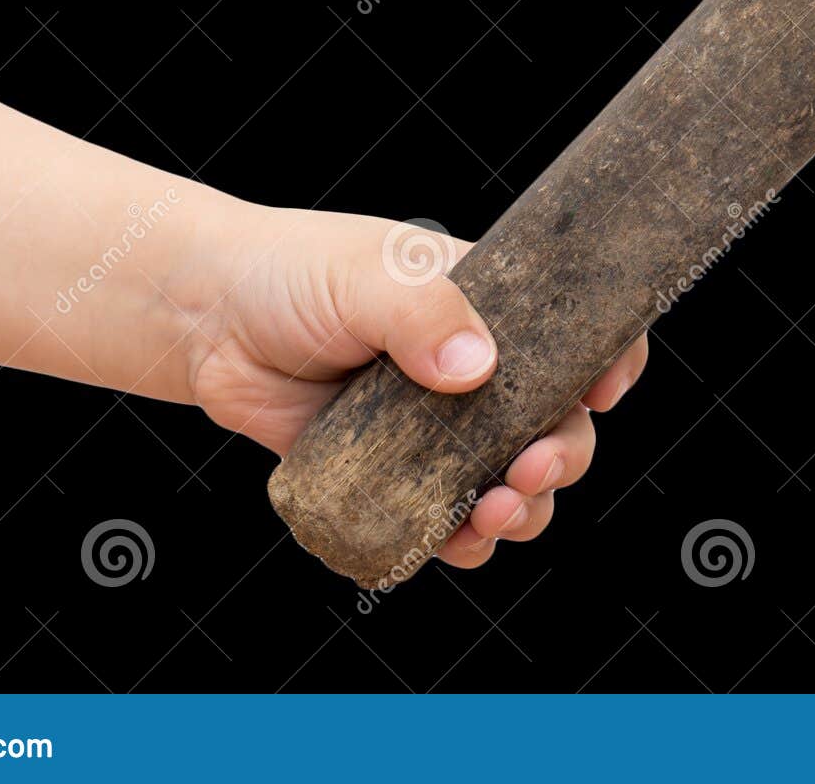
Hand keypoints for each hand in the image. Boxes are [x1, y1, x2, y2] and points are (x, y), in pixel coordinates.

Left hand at [185, 208, 647, 569]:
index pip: (577, 333)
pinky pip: (444, 522)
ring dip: (522, 510)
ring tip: (492, 513)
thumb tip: (475, 369)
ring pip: (510, 484)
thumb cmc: (292, 273)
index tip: (603, 391)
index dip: (606, 364)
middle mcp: (475, 372)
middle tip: (531, 467)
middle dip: (562, 456)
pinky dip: (459, 542)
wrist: (208, 321)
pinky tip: (453, 542)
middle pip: (556, 426)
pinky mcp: (393, 477)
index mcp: (490, 307)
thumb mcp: (367, 272)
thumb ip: (422, 314)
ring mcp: (438, 429)